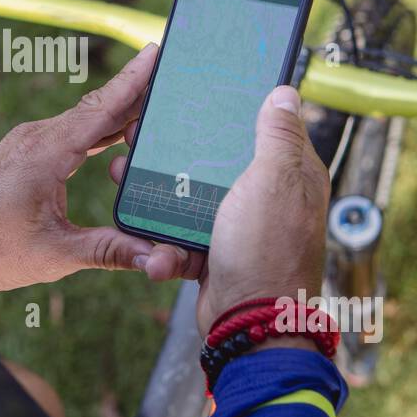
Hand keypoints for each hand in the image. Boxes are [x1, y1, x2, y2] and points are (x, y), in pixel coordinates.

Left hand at [0, 42, 197, 293]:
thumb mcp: (54, 255)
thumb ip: (109, 251)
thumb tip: (156, 258)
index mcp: (46, 152)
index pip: (101, 109)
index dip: (133, 81)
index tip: (157, 51)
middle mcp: (38, 138)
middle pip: (99, 108)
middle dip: (138, 91)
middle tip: (177, 77)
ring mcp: (30, 142)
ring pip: (85, 119)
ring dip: (121, 112)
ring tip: (160, 102)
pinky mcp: (26, 153)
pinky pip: (71, 132)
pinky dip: (100, 129)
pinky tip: (121, 134)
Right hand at [108, 84, 329, 341]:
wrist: (248, 323)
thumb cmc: (267, 251)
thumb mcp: (273, 181)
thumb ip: (278, 136)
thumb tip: (285, 93)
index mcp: (291, 175)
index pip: (266, 129)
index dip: (236, 112)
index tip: (200, 97)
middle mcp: (268, 199)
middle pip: (219, 161)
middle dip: (181, 153)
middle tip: (145, 137)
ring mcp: (239, 228)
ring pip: (191, 199)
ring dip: (159, 198)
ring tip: (125, 180)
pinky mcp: (214, 253)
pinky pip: (181, 239)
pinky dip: (165, 248)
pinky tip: (156, 252)